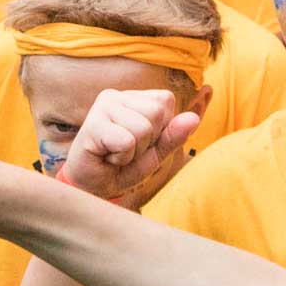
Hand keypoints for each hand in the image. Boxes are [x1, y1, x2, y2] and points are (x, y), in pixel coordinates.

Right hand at [60, 88, 202, 205]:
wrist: (93, 189)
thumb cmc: (122, 168)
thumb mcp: (155, 154)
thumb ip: (173, 136)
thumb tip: (194, 118)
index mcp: (133, 97)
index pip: (166, 101)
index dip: (160, 129)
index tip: (139, 143)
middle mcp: (116, 95)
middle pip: (156, 113)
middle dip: (147, 142)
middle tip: (126, 151)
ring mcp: (102, 107)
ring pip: (143, 128)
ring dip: (134, 152)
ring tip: (116, 154)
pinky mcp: (92, 124)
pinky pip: (126, 142)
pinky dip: (122, 157)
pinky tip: (106, 157)